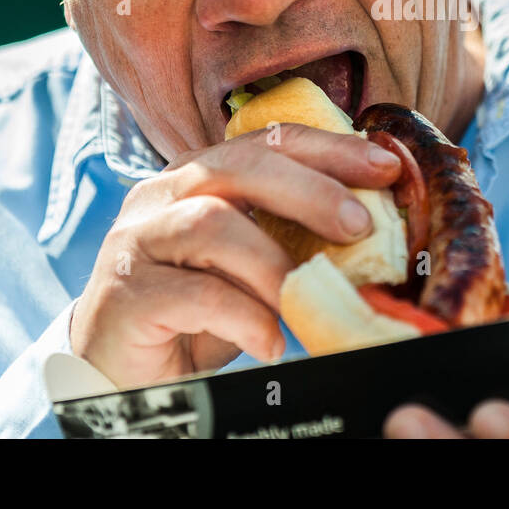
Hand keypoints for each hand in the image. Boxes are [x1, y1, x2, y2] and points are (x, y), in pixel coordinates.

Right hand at [70, 124, 401, 387]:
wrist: (123, 368)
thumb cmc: (197, 308)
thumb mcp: (251, 263)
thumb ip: (291, 235)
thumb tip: (375, 224)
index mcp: (199, 174)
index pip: (268, 140)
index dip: (330, 148)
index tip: (385, 166)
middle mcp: (162, 193)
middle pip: (240, 165)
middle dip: (311, 191)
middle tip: (361, 226)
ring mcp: (136, 240)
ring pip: (211, 224)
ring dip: (273, 262)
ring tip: (306, 298)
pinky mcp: (123, 293)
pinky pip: (193, 294)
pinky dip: (245, 317)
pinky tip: (272, 342)